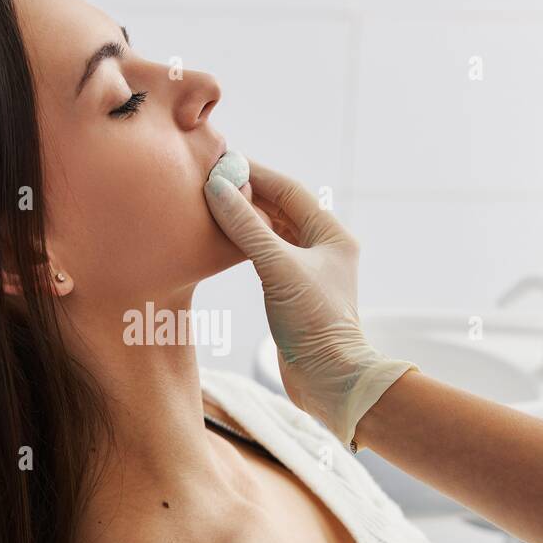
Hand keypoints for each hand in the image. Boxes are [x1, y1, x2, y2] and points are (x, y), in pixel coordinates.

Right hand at [203, 159, 415, 449]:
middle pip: (281, 209)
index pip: (288, 191)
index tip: (223, 161)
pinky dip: (246, 244)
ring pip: (273, 232)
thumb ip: (247, 227)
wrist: (329, 380)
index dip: (255, 173)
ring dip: (246, 219)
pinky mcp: (295, 293)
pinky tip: (225, 241)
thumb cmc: (314, 323)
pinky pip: (267, 256)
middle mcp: (324, 248)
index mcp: (332, 234)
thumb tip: (218, 188)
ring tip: (213, 206)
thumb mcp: (278, 268)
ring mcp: (309, 271)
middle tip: (211, 181)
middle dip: (248, 194)